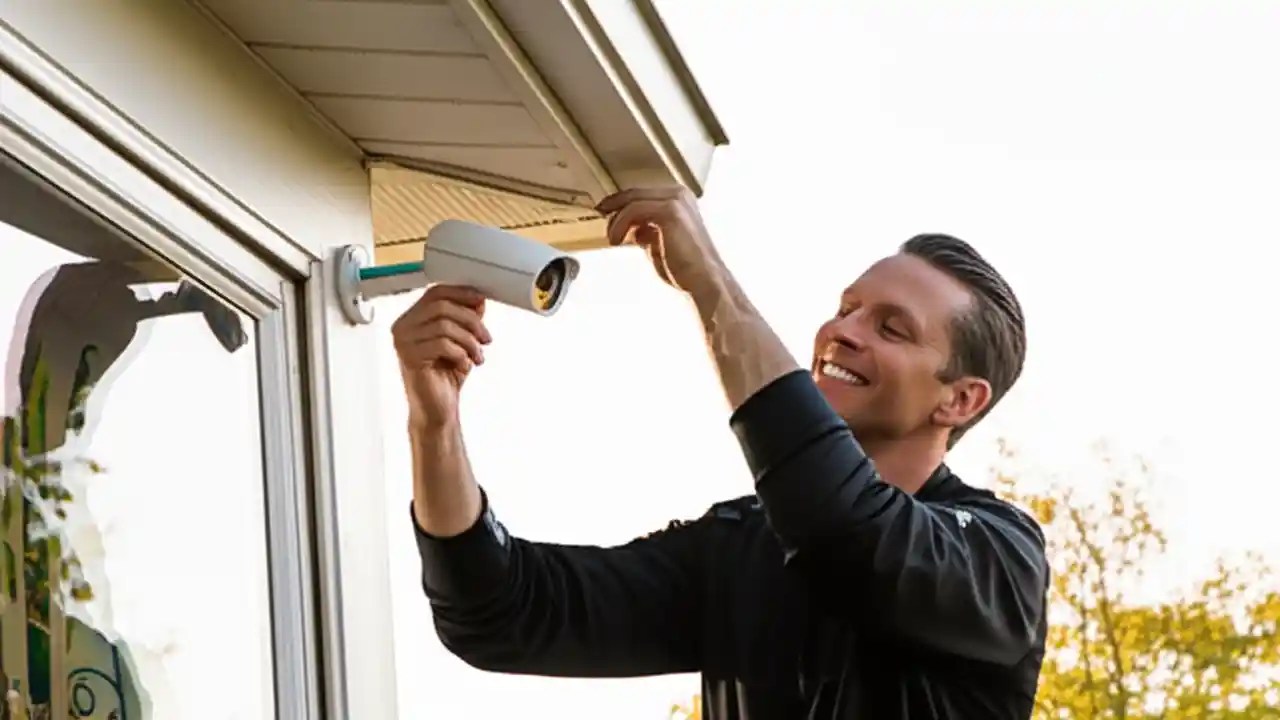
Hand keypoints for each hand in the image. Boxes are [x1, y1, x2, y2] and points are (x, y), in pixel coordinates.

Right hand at [391, 285, 490, 425]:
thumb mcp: (461, 341)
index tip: (481, 300)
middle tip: (486, 338)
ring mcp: (403, 343)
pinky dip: (461, 354)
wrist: (437, 409)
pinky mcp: (410, 358)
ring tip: (477, 357)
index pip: (435, 292)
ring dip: (469, 341)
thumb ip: (466, 318)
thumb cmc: (446, 376)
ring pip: (444, 326)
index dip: (461, 293)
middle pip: (442, 307)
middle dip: (471, 321)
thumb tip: (478, 299)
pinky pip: (442, 345)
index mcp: (411, 319)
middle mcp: (403, 328)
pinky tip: (464, 365)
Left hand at [597, 186, 725, 295]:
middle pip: (635, 193)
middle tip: (600, 215)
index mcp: (679, 199)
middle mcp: (679, 194)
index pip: (642, 194)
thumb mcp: (659, 243)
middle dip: (614, 204)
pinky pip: (634, 210)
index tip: (605, 211)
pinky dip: (621, 224)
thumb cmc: (684, 267)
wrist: (703, 281)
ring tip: (612, 238)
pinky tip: (618, 241)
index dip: (620, 202)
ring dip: (617, 220)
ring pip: (633, 200)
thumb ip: (646, 231)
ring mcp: (676, 200)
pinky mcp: (670, 210)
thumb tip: (631, 229)